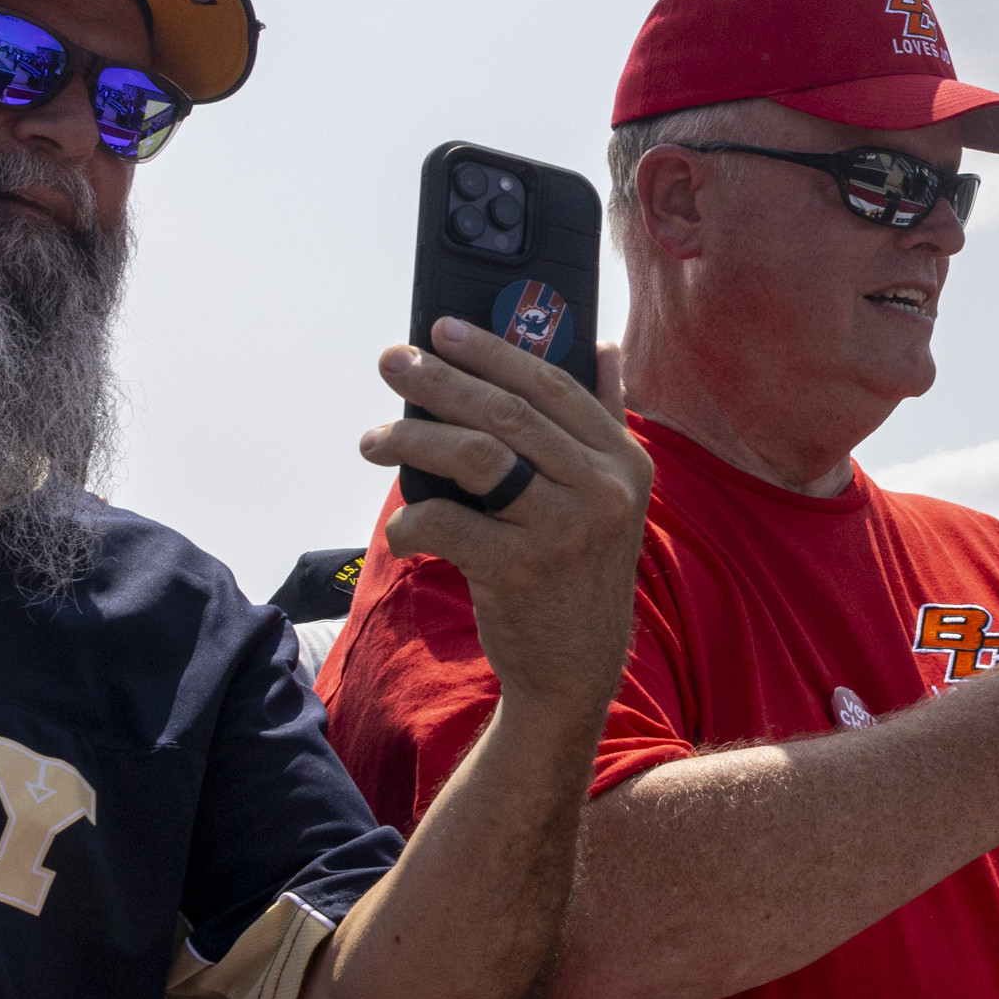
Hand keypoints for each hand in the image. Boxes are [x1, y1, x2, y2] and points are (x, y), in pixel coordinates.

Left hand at [363, 321, 651, 714]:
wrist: (575, 668)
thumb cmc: (578, 569)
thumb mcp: (613, 496)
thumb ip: (606, 418)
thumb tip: (601, 343)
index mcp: (624, 460)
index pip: (552, 386)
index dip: (494, 352)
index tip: (443, 330)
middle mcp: (602, 490)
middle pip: (506, 414)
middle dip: (439, 382)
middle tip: (392, 363)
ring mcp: (564, 530)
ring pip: (475, 457)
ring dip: (412, 440)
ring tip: (374, 440)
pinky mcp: (520, 571)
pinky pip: (448, 523)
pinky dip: (412, 520)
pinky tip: (400, 527)